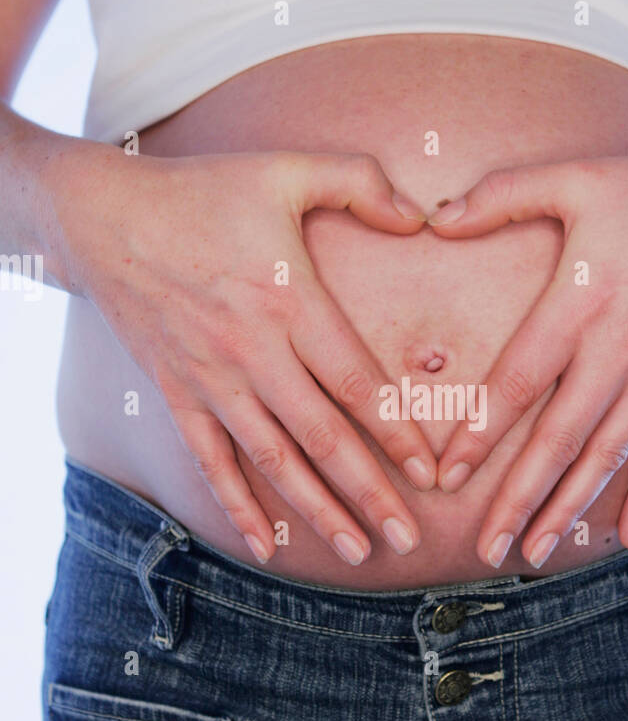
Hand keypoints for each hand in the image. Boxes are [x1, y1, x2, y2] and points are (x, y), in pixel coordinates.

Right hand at [59, 148, 437, 564]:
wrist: (103, 218)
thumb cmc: (204, 192)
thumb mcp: (286, 170)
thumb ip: (360, 183)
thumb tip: (421, 217)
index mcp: (289, 301)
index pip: (355, 382)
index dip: (396, 432)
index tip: (431, 473)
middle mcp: (252, 351)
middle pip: (322, 436)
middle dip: (369, 492)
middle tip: (408, 538)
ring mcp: (212, 379)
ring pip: (272, 460)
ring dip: (316, 510)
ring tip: (358, 550)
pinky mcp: (178, 394)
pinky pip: (211, 462)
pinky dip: (236, 506)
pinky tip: (263, 547)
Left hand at [429, 149, 627, 566]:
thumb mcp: (577, 178)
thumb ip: (503, 195)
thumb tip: (436, 214)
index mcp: (582, 303)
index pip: (520, 381)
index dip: (481, 432)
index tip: (448, 475)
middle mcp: (619, 349)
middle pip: (561, 438)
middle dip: (520, 499)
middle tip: (486, 548)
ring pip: (608, 456)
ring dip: (569, 508)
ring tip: (534, 552)